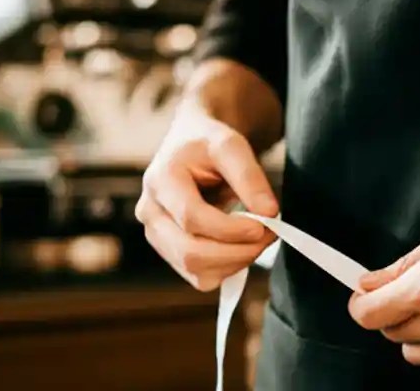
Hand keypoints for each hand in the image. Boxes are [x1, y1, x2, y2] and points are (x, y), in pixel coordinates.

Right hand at [135, 106, 279, 290]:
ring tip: (258, 239)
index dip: (231, 229)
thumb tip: (269, 214)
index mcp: (160, 180)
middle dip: (237, 252)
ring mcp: (156, 235)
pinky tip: (239, 245)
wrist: (191, 144)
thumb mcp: (231, 144)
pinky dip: (227, 268)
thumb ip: (249, 176)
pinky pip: (199, 276)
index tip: (265, 224)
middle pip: (191, 253)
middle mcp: (150, 211)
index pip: (193, 219)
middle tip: (269, 236)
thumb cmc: (209, 142)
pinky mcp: (168, 251)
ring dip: (236, 262)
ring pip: (196, 271)